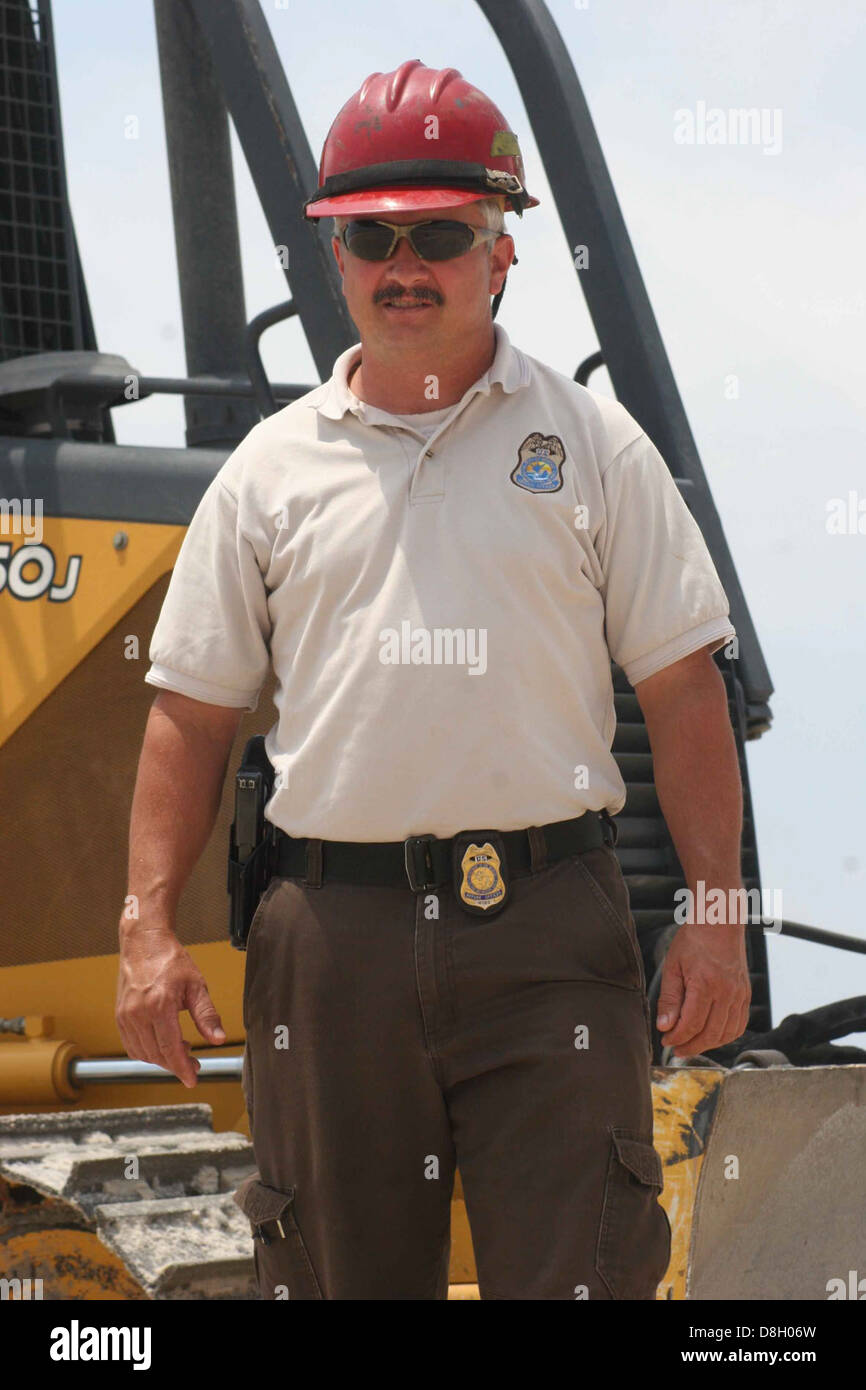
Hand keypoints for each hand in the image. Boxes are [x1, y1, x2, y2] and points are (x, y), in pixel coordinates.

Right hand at [116, 923, 225, 1086]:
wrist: (145, 944)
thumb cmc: (172, 961)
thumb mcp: (197, 986)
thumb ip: (207, 1015)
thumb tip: (219, 1039)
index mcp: (159, 1005)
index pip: (170, 1048)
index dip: (182, 1068)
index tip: (193, 1080)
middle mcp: (138, 1013)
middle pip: (157, 1055)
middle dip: (176, 1065)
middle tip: (194, 1064)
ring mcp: (125, 1016)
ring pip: (144, 1054)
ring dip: (162, 1060)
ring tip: (181, 1051)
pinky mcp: (119, 1016)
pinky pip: (132, 1046)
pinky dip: (148, 1052)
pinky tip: (163, 1045)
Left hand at [656, 922, 750, 1058]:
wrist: (720, 922)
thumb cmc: (694, 940)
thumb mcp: (673, 966)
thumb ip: (669, 999)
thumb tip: (665, 1026)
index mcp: (706, 984)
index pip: (692, 1024)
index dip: (677, 1038)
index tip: (666, 1040)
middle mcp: (727, 992)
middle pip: (710, 1034)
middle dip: (691, 1046)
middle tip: (676, 1049)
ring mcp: (739, 994)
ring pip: (727, 1033)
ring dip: (708, 1044)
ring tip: (692, 1044)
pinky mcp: (745, 994)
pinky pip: (739, 1024)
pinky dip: (725, 1036)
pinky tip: (711, 1035)